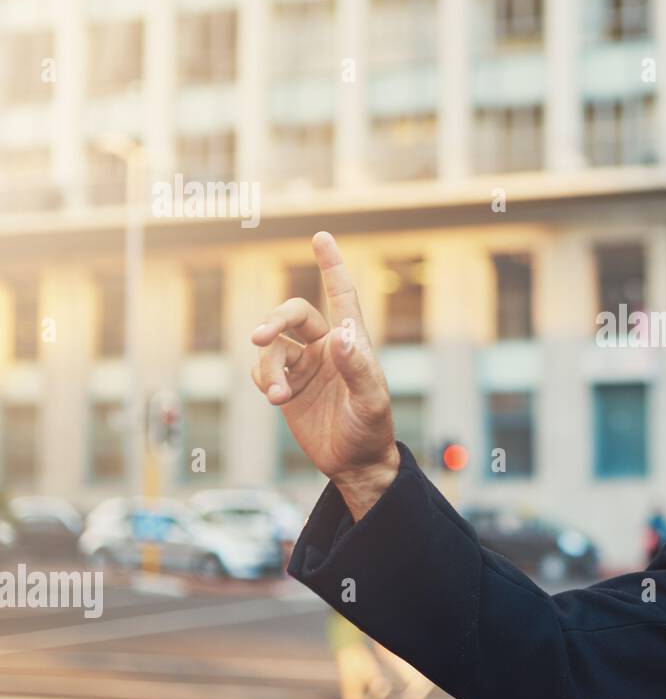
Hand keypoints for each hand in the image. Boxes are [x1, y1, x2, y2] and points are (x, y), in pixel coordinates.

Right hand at [250, 232, 398, 518]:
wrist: (354, 463)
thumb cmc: (372, 429)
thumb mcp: (371, 401)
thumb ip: (357, 368)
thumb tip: (342, 334)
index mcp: (352, 341)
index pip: (341, 294)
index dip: (332, 265)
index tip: (321, 235)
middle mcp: (326, 346)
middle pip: (292, 313)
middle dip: (274, 320)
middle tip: (259, 337)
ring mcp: (304, 365)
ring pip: (272, 346)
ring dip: (268, 367)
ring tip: (279, 396)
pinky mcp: (287, 385)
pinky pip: (263, 370)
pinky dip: (263, 380)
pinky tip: (276, 399)